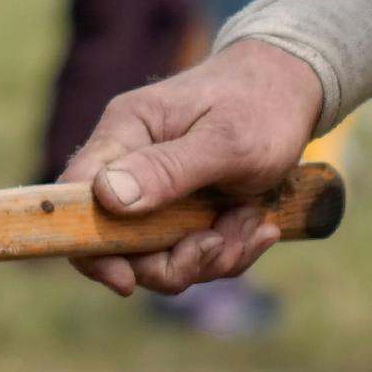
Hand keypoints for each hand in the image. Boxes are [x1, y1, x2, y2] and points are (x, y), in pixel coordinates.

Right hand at [61, 41, 323, 296]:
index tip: (127, 280)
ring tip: (252, 221)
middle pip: (119, 243)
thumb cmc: (261, 105)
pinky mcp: (185, 211)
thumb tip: (106, 199)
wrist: (294, 91)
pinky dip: (228, 250)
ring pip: (160, 257)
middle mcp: (131, 164)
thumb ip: (168, 169)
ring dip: (211, 255)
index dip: (90, 246)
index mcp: (125, 133)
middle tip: (219, 244)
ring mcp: (157, 192)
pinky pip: (192, 253)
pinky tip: (258, 224)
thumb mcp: (226, 140)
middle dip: (173, 261)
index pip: (77, 196)